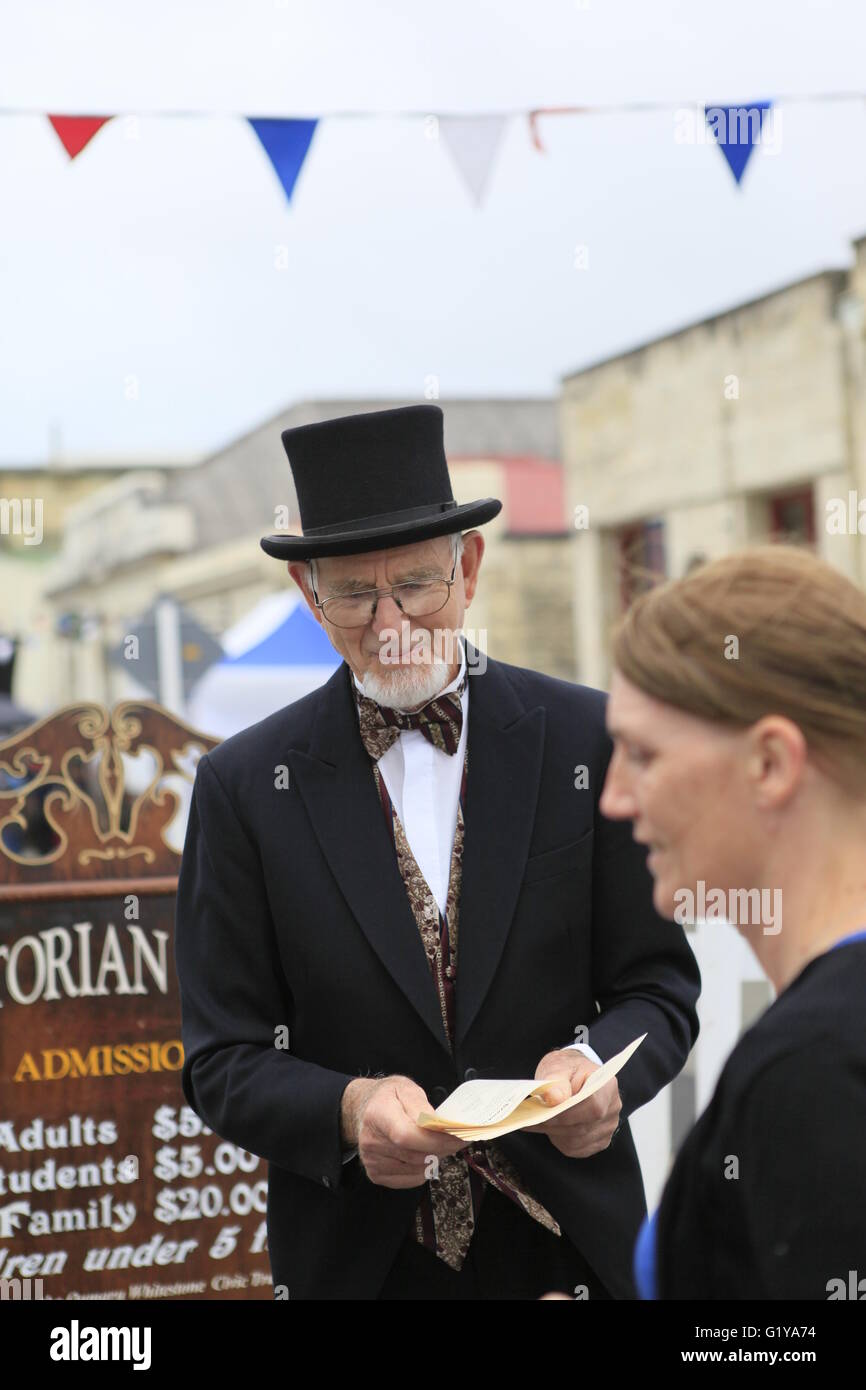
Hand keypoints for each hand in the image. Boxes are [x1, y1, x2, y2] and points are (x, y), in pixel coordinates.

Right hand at [342, 1075, 469, 1187]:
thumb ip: (422, 1107)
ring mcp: (372, 1160)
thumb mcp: (405, 1088)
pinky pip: (411, 1179)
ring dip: (435, 1158)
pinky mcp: (376, 1174)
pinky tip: (423, 1153)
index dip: (436, 1139)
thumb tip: (438, 1127)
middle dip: (442, 1148)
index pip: (407, 1135)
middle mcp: (371, 1141)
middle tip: (457, 1139)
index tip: (458, 1136)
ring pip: (417, 1169)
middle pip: (416, 1155)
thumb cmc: (387, 1098)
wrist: (364, 1109)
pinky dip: (424, 1169)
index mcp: (377, 1114)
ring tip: (438, 1143)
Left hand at [529, 1050, 621, 1157]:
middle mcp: (612, 1108)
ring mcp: (608, 1127)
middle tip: (528, 1119)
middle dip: (553, 1124)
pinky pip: (577, 1148)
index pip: (592, 1107)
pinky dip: (560, 1140)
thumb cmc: (567, 1069)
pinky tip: (550, 1128)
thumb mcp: (558, 1066)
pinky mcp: (599, 1140)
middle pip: (582, 1126)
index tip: (541, 1112)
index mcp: (606, 1085)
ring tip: (536, 1122)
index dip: (566, 1113)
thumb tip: (553, 1098)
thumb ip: (555, 1081)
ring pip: (577, 1140)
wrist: (575, 1075)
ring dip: (553, 1133)